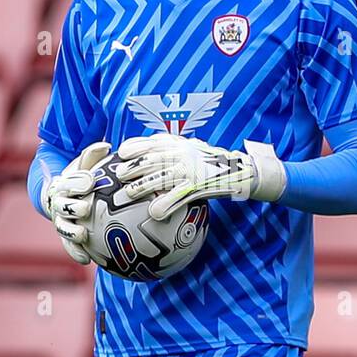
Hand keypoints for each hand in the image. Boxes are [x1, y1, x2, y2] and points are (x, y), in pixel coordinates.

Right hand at [42, 141, 110, 263]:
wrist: (66, 197)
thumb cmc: (81, 178)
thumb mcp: (85, 166)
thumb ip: (92, 156)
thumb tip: (105, 145)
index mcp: (63, 184)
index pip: (68, 182)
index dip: (77, 181)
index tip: (90, 180)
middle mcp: (59, 203)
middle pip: (62, 205)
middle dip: (72, 206)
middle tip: (85, 207)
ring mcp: (61, 221)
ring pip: (63, 226)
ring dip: (71, 231)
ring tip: (81, 234)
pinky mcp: (66, 237)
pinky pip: (68, 246)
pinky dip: (75, 252)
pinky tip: (86, 260)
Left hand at [115, 133, 284, 220]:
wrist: (238, 170)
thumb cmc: (211, 162)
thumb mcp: (192, 149)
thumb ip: (173, 148)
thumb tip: (150, 150)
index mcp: (179, 144)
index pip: (153, 142)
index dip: (135, 146)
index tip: (121, 153)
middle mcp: (183, 154)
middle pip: (152, 159)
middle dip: (133, 167)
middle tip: (119, 176)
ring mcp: (190, 169)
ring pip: (161, 177)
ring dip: (142, 186)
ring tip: (129, 194)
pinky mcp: (198, 185)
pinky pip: (178, 197)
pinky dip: (165, 205)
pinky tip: (154, 214)